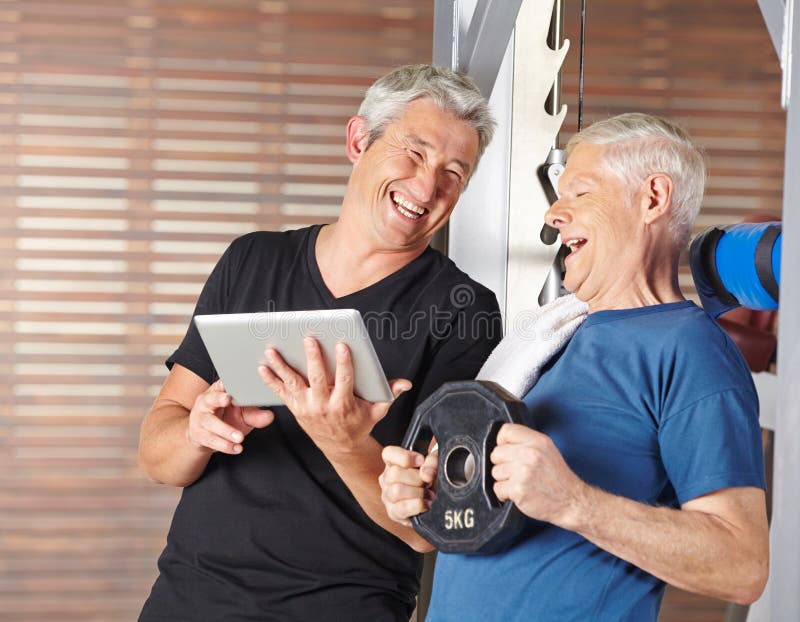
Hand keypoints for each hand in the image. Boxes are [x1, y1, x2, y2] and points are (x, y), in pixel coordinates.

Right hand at [187, 380, 274, 453]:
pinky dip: (224, 445)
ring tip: (239, 437)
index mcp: (218, 392)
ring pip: (210, 422)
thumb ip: (255, 415)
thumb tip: (270, 416)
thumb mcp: (242, 414)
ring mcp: (200, 418)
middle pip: (210, 399)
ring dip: (225, 430)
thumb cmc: (226, 418)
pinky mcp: (198, 434)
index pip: (221, 384)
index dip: (225, 383)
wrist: (204, 435)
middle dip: (218, 398)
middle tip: (228, 399)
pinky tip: (236, 448)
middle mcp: (206, 402)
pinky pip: (210, 439)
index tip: (231, 382)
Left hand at [257, 337, 410, 453]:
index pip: (345, 380)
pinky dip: (270, 380)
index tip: (342, 345)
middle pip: (317, 378)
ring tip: (272, 350)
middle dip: (313, 358)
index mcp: (344, 404)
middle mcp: (323, 405)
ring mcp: (307, 407)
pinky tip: (262, 366)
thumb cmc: (359, 423)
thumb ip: (390, 394)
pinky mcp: (296, 408)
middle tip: (309, 339)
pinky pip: (281, 393)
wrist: (340, 446)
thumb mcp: (377, 410)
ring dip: (282, 367)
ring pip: (293, 384)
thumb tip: (405, 384)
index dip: (344, 362)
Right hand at [379, 445, 437, 525]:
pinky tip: (425, 504)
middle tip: (427, 482)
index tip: (421, 461)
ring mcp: (387, 496)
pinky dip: (417, 505)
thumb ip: (432, 461)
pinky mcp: (393, 513)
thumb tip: (426, 474)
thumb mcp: (434, 464)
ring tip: (428, 494)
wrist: (435, 501)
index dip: (405, 457)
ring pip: (396, 491)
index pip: (388, 453)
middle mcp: (386, 478)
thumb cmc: (431, 479)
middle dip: (416, 478)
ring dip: (418, 493)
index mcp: (393, 462)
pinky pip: (401, 508)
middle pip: (394, 474)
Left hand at [490, 423, 586, 526]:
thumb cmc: (558, 477)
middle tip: (516, 471)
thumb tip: (502, 442)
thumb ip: (526, 442)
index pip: (506, 431)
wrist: (571, 500)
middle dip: (502, 463)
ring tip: (520, 482)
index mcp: (537, 441)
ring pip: (495, 472)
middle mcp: (530, 454)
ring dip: (504, 480)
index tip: (506, 450)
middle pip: (496, 453)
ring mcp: (523, 472)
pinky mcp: (518, 489)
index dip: (502, 442)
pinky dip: (504, 494)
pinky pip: (497, 488)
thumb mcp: (547, 450)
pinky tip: (518, 492)